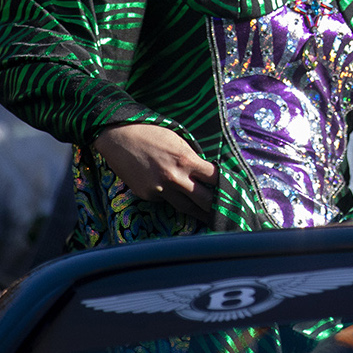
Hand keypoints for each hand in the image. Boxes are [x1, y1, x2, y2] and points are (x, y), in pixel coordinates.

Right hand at [92, 123, 218, 219]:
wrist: (119, 137)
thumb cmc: (152, 134)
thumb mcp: (179, 141)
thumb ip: (193, 159)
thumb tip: (206, 174)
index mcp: (186, 160)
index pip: (215, 178)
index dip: (226, 184)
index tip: (233, 191)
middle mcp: (174, 178)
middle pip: (204, 200)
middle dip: (216, 207)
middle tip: (227, 214)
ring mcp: (159, 189)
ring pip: (186, 207)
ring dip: (199, 213)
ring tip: (210, 219)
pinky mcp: (147, 195)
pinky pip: (165, 201)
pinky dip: (172, 200)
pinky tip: (176, 197)